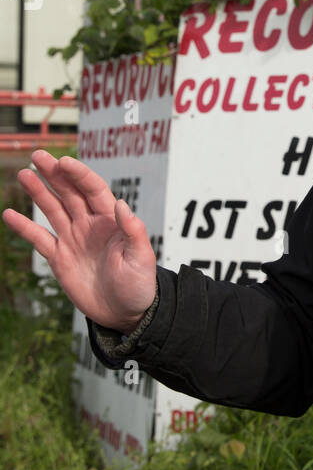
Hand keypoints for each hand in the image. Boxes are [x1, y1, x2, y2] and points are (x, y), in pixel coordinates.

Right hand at [2, 150, 156, 331]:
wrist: (125, 313)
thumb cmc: (138, 285)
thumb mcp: (141, 257)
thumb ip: (133, 230)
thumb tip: (121, 203)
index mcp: (110, 220)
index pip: (93, 189)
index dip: (79, 174)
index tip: (63, 161)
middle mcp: (89, 225)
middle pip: (69, 193)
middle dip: (54, 174)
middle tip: (37, 155)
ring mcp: (73, 239)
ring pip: (52, 209)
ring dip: (38, 192)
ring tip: (24, 174)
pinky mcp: (59, 258)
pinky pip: (39, 238)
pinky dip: (24, 227)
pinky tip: (9, 214)